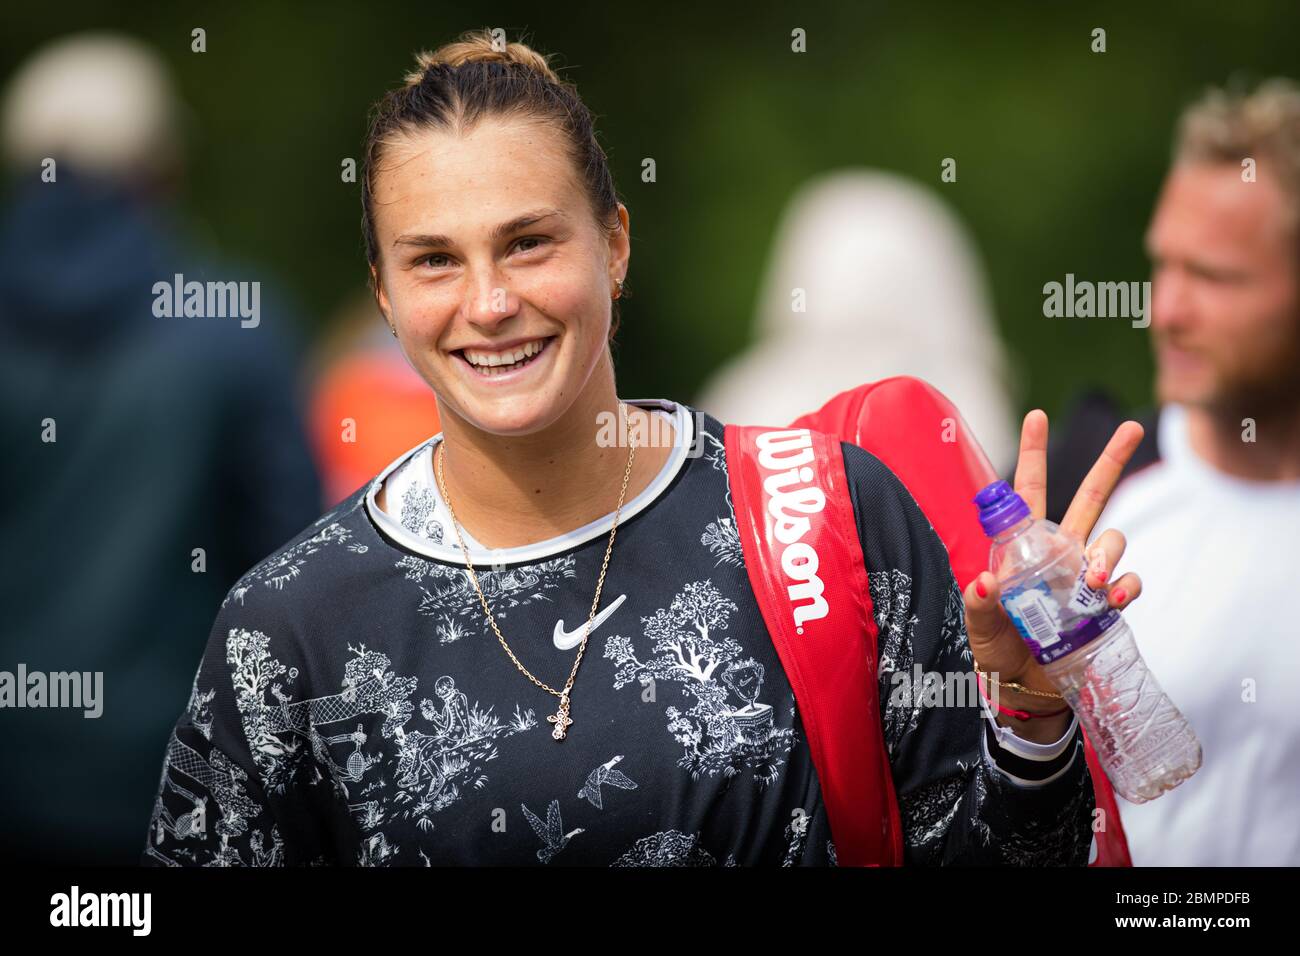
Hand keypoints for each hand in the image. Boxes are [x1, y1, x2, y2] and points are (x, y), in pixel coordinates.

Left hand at [963, 410, 1145, 741]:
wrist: (1026, 688)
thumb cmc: (997, 649)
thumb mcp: (979, 627)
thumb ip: (979, 604)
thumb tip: (985, 584)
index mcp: (1024, 546)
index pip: (1029, 491)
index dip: (1034, 454)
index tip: (1036, 415)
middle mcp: (1059, 552)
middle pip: (1091, 496)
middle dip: (1111, 460)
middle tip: (1131, 426)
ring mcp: (1085, 575)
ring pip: (1112, 539)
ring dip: (1109, 551)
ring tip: (1095, 578)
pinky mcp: (1104, 604)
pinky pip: (1126, 582)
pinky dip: (1125, 586)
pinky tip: (1112, 598)